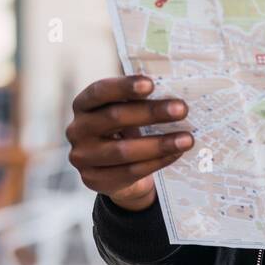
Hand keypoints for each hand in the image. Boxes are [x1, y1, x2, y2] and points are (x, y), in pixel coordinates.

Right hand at [66, 75, 193, 211]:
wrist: (113, 170)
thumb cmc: (122, 130)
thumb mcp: (124, 112)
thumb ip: (138, 101)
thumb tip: (172, 92)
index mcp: (82, 105)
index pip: (99, 92)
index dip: (124, 87)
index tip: (151, 84)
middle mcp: (77, 129)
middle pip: (114, 118)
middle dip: (151, 113)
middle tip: (182, 109)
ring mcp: (82, 157)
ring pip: (124, 150)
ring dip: (160, 144)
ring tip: (187, 139)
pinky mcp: (94, 180)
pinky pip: (130, 171)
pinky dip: (157, 162)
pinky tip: (175, 153)